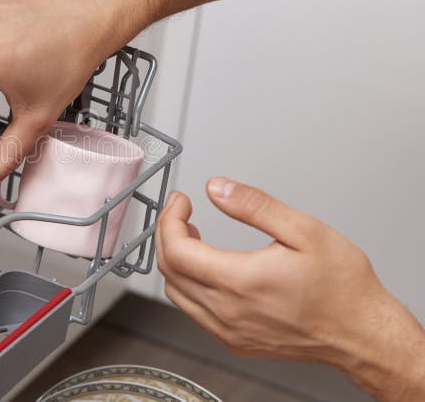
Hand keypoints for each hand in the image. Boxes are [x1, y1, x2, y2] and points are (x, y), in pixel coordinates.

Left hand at [156, 177, 424, 400]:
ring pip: (177, 294)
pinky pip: (194, 312)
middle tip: (181, 211)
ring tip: (191, 234)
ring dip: (175, 260)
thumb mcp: (304, 231)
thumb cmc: (343, 288)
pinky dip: (188, 285)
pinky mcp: (235, 342)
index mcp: (241, 283)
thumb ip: (254, 206)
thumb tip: (217, 188)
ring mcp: (229, 332)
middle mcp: (228, 312)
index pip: (177, 251)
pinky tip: (205, 267)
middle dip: (168, 234)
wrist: (363, 334)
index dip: (169, 220)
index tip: (180, 201)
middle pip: (169, 271)